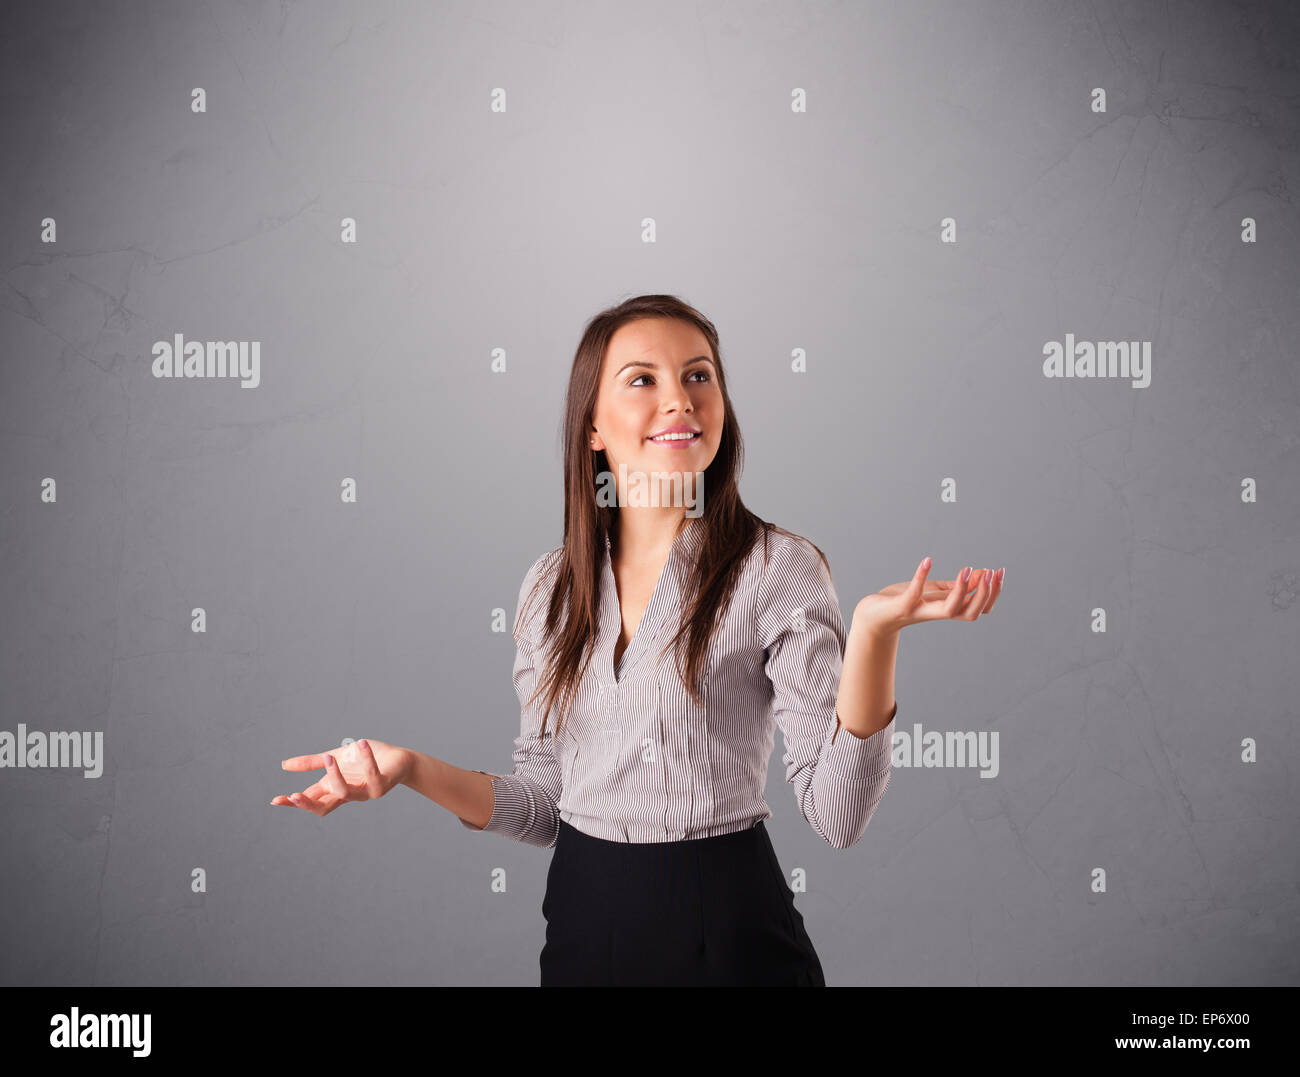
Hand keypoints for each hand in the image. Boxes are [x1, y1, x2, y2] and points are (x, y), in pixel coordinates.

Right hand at [270, 738, 409, 815]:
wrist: (400, 760)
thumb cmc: (367, 759)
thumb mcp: (336, 757)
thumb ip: (313, 763)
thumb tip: (283, 765)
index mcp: (334, 788)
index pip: (311, 799)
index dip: (293, 803)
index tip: (275, 801)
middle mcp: (349, 794)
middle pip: (324, 808)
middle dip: (308, 804)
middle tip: (294, 796)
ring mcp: (366, 792)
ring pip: (346, 794)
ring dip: (335, 776)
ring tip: (330, 757)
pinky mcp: (382, 785)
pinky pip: (373, 776)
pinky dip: (367, 760)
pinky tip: (360, 744)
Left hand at [853, 560, 1002, 637]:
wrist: (874, 616)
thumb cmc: (905, 601)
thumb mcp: (935, 591)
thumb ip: (956, 586)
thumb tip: (981, 574)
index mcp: (948, 609)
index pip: (980, 608)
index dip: (993, 592)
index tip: (1000, 572)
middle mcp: (937, 613)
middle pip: (971, 613)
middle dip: (985, 594)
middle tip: (992, 573)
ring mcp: (921, 611)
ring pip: (949, 610)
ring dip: (961, 590)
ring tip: (967, 568)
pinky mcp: (902, 607)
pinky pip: (914, 594)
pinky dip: (921, 577)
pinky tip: (928, 560)